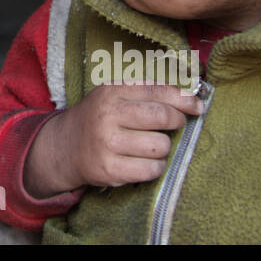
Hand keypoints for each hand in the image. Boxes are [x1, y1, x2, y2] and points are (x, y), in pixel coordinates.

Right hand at [24, 83, 203, 196]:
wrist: (63, 146)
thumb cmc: (98, 118)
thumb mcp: (114, 95)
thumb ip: (146, 91)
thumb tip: (189, 96)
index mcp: (112, 91)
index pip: (158, 91)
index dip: (184, 99)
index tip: (197, 107)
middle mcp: (108, 115)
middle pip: (163, 116)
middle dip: (177, 122)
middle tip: (175, 125)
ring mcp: (108, 143)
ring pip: (161, 146)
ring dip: (163, 148)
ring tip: (149, 146)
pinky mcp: (110, 169)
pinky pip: (152, 170)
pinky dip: (155, 167)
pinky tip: (143, 162)